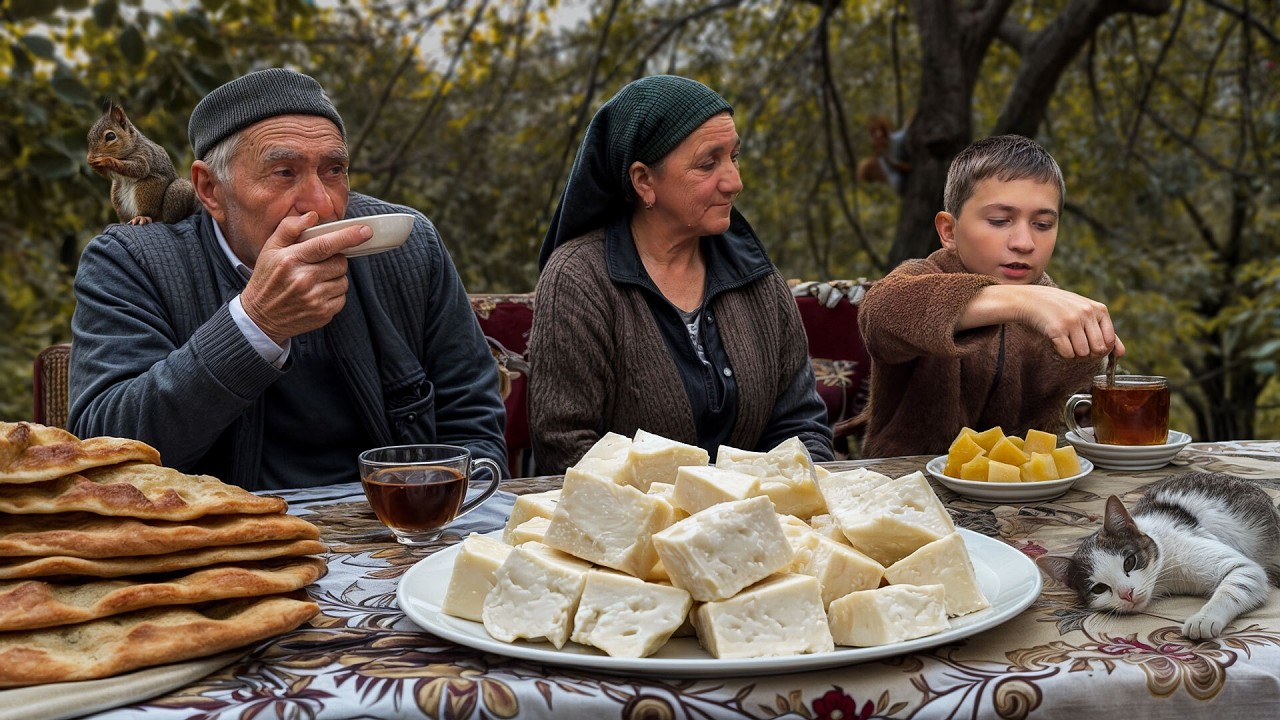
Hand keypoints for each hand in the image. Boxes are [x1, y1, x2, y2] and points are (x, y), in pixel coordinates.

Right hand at [239, 212, 372, 342]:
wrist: (260, 318)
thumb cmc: (267, 279)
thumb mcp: (269, 249)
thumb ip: (289, 228)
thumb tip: (312, 216)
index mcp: (290, 260)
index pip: (325, 244)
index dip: (348, 236)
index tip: (365, 231)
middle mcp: (303, 280)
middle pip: (340, 262)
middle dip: (335, 259)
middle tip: (318, 263)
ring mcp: (314, 299)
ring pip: (343, 280)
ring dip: (334, 277)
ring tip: (314, 280)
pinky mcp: (322, 314)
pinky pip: (342, 298)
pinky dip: (334, 294)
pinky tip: (316, 294)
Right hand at [1016, 285, 1124, 359]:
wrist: (1031, 300)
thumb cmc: (1061, 308)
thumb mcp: (1086, 313)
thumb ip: (1105, 332)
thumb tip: (1122, 353)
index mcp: (1098, 309)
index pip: (1110, 341)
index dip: (1101, 349)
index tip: (1091, 347)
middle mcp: (1087, 313)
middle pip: (1098, 350)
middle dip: (1088, 354)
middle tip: (1077, 347)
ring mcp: (1072, 321)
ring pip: (1083, 353)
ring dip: (1074, 354)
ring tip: (1066, 343)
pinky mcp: (1057, 329)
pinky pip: (1068, 354)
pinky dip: (1062, 353)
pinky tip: (1057, 343)